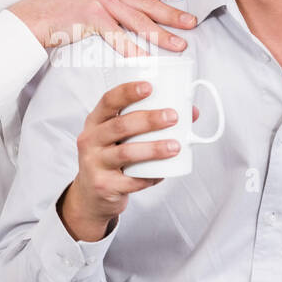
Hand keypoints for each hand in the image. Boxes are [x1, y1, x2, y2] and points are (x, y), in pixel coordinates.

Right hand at [9, 0, 195, 56]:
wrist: (34, 15)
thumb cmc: (62, 14)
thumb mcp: (90, 1)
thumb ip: (110, 5)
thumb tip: (129, 17)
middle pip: (148, 3)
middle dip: (173, 13)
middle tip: (192, 23)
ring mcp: (100, 3)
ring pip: (137, 20)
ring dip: (160, 34)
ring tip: (178, 45)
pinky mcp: (90, 18)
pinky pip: (116, 36)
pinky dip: (132, 47)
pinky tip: (145, 57)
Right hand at [58, 80, 183, 241]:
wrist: (93, 195)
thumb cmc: (113, 157)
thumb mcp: (121, 138)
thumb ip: (149, 123)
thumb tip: (191, 112)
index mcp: (95, 122)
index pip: (108, 101)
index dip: (127, 92)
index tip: (149, 87)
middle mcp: (90, 140)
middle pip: (120, 125)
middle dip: (149, 120)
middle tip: (173, 117)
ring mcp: (94, 164)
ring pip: (126, 153)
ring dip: (153, 149)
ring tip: (175, 146)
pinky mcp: (103, 185)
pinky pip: (131, 180)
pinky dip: (150, 177)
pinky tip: (163, 173)